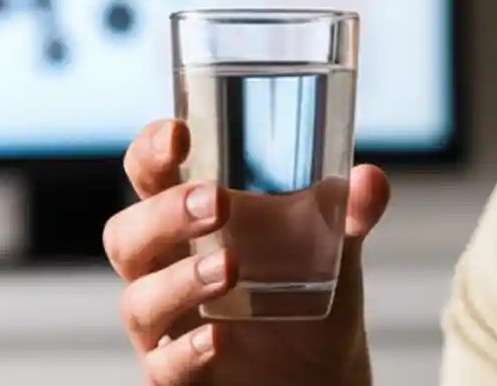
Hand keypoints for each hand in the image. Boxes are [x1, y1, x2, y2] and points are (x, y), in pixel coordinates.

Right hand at [104, 119, 390, 385]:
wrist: (317, 374)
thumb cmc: (301, 291)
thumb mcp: (332, 245)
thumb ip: (348, 211)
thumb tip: (369, 180)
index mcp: (189, 220)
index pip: (149, 176)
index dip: (150, 152)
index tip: (178, 134)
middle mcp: (165, 268)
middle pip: (126, 235)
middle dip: (164, 215)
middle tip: (215, 200)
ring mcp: (167, 324)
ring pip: (140, 300)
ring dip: (180, 280)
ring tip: (230, 267)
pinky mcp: (176, 376)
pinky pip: (162, 365)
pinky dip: (186, 352)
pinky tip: (218, 340)